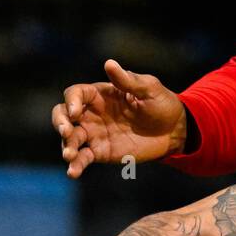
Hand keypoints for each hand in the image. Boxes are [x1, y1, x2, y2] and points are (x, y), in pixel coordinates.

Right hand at [52, 60, 187, 177]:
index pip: (76, 94)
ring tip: (70, 155)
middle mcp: (93, 114)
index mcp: (101, 95)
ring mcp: (95, 134)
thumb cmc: (162, 104)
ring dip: (66, 146)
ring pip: (70, 139)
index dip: (71, 101)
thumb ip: (128, 80)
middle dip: (60, 122)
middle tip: (67, 132)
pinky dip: (75, 166)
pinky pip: (83, 158)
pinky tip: (73, 172)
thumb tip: (109, 63)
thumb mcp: (150, 89)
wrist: (175, 131)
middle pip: (64, 115)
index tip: (77, 111)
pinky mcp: (101, 152)